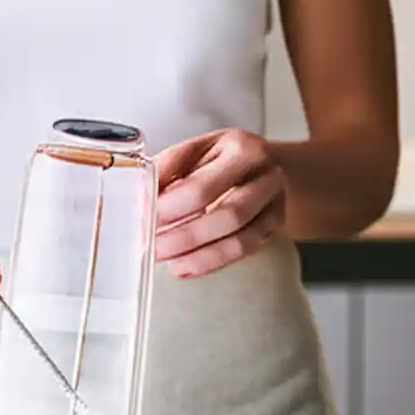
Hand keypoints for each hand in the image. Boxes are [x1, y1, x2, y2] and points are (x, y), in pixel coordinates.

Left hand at [153, 130, 286, 277]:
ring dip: (198, 253)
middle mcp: (264, 172)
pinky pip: (245, 249)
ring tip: (167, 260)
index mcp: (239, 147)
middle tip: (153, 246)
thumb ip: (169, 169)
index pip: (200, 185)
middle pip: (227, 213)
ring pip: (238, 235)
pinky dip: (212, 261)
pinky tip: (185, 267)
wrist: (266, 167)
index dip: (169, 207)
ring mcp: (274, 200)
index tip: (144, 220)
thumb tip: (140, 194)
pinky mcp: (275, 224)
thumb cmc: (221, 159)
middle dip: (185, 235)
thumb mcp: (196, 152)